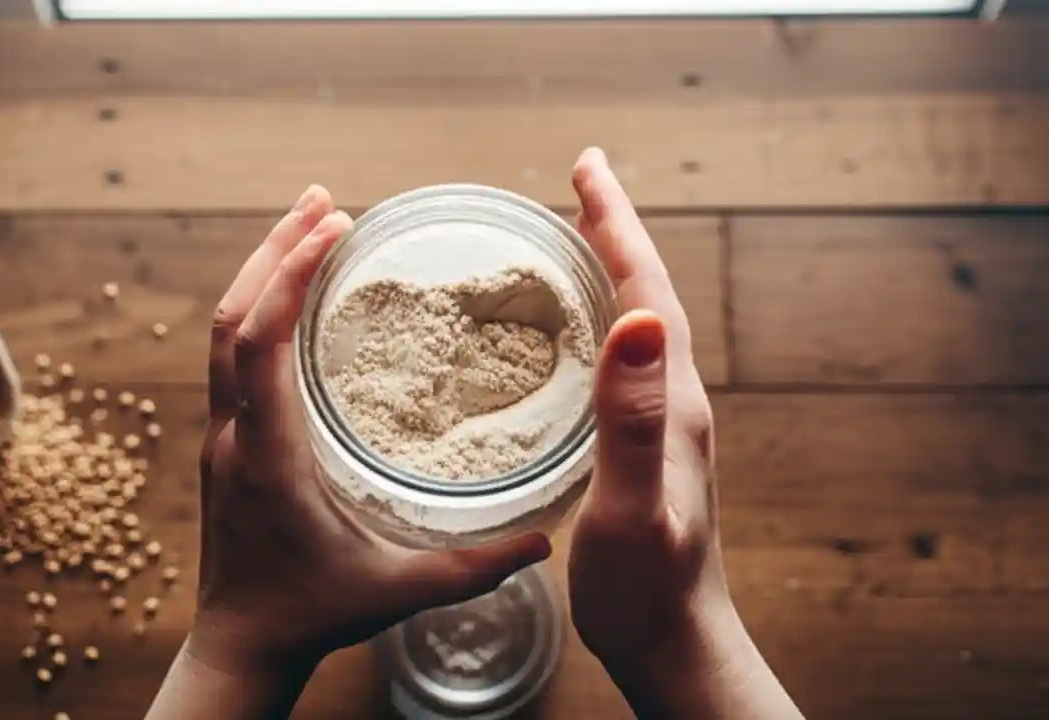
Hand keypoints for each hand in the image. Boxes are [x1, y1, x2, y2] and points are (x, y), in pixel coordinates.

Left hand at [149, 186, 550, 719]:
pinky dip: (259, 309)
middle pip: (231, 318)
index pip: (259, 345)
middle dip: (274, 250)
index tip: (331, 224)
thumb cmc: (312, 617)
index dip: (288, 276)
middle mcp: (235, 435)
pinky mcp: (228, 442)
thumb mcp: (398, 591)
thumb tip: (545, 539)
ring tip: (306, 223)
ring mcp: (223, 436)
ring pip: (222, 332)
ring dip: (261, 272)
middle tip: (322, 198)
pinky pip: (231, 356)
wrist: (240, 647)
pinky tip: (294, 295)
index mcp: (269, 458)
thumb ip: (473, 567)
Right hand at [567, 148, 800, 717]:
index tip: (587, 168)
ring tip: (572, 238)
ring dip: (609, 272)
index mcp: (672, 401)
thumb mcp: (631, 506)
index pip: (649, 291)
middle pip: (648, 295)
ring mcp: (664, 425)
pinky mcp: (646, 448)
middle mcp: (676, 402)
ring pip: (637, 325)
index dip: (617, 225)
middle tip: (579, 182)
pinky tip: (572, 336)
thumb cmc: (645, 590)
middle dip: (614, 231)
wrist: (674, 646)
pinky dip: (597, 324)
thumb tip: (642, 319)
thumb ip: (633, 419)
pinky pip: (622, 363)